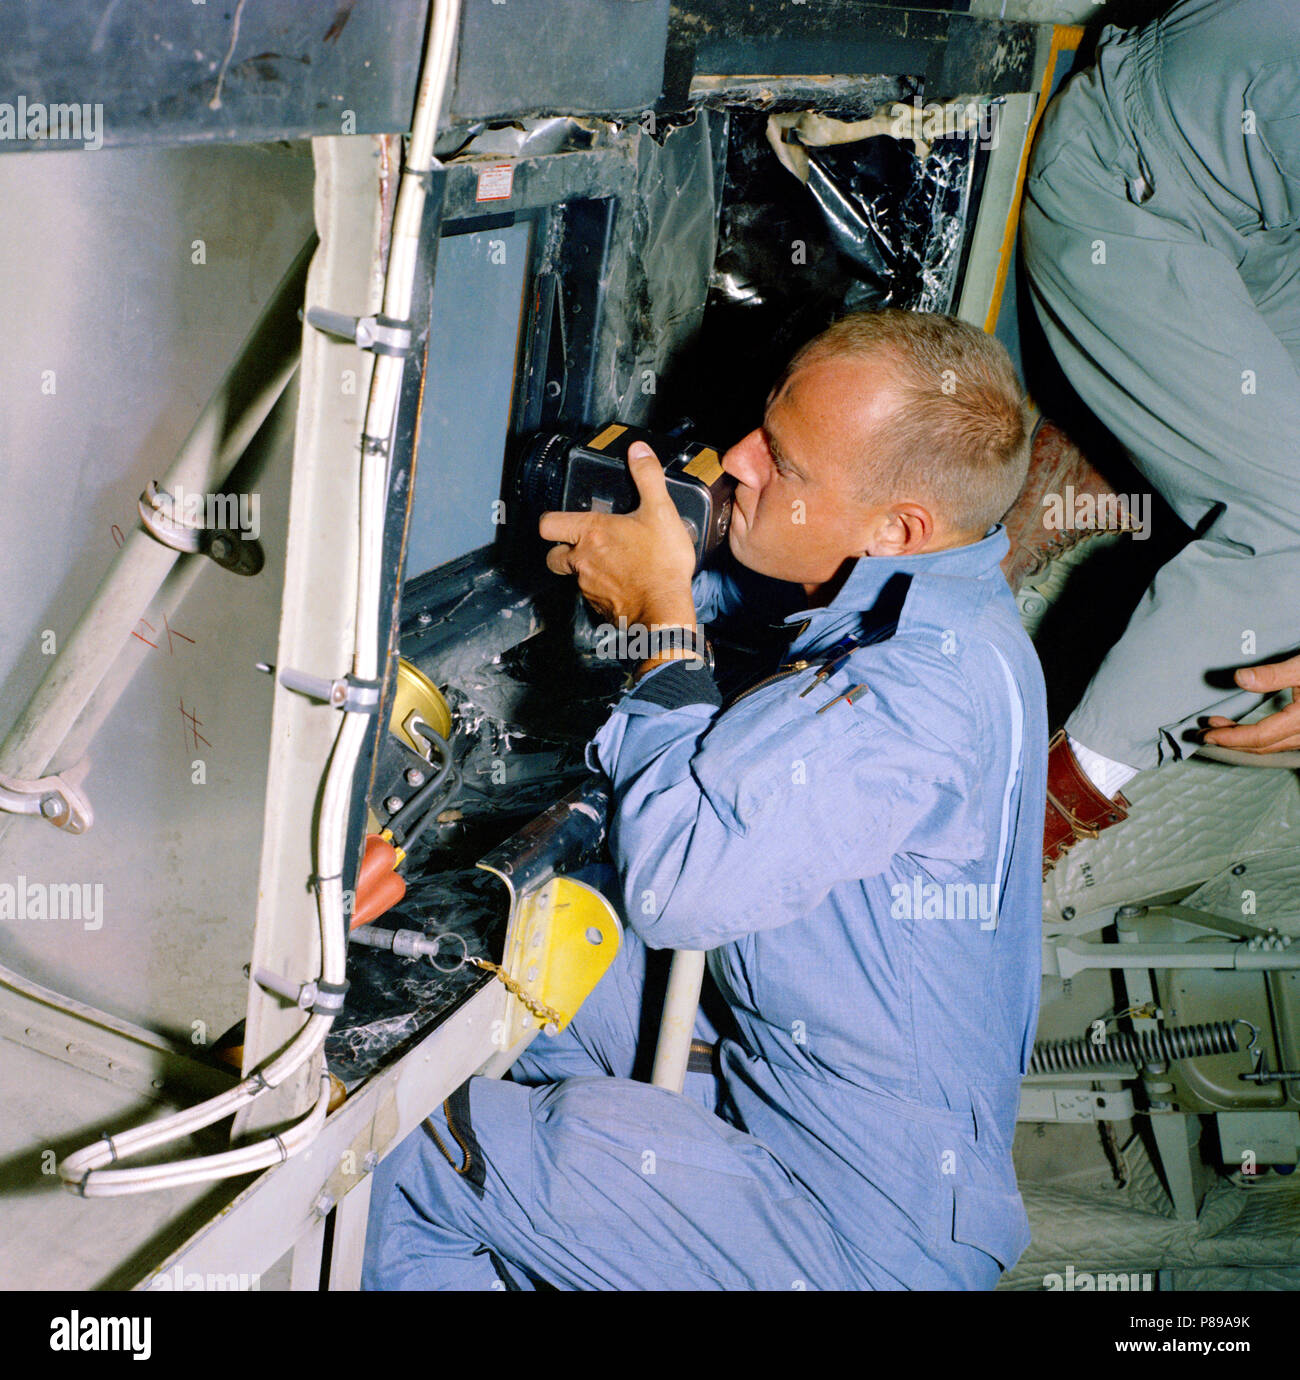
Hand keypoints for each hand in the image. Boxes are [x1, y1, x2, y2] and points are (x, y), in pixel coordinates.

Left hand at [539, 441, 697, 629]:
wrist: (665, 610)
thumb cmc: (661, 563)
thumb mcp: (661, 511)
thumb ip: (648, 477)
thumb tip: (638, 451)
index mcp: (591, 533)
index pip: (548, 525)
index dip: (551, 522)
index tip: (563, 521)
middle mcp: (582, 560)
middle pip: (552, 556)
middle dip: (561, 550)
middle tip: (582, 545)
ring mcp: (588, 587)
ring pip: (573, 577)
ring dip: (585, 570)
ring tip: (612, 563)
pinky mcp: (599, 607)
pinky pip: (593, 596)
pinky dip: (603, 589)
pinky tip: (624, 584)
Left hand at [1204, 653, 1299, 752]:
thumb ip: (1273, 674)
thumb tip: (1239, 678)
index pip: (1260, 736)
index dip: (1231, 737)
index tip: (1207, 735)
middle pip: (1263, 745)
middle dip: (1232, 741)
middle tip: (1204, 733)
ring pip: (1272, 745)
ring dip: (1243, 740)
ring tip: (1217, 726)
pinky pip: (1280, 740)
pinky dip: (1258, 737)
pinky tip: (1242, 728)